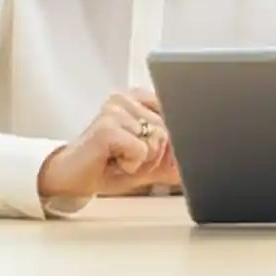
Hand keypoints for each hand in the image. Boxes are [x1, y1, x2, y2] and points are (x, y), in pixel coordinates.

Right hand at [37, 88, 171, 198]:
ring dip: (142, 160)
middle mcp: (126, 97)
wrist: (70, 179)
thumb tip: (205, 154)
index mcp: (138, 96)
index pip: (176, 115)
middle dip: (154, 155)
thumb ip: (176, 153)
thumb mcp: (150, 159)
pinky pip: (142, 150)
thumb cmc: (109, 165)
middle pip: (169, 131)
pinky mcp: (107, 127)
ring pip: (157, 141)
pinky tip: (112, 160)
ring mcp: (115, 109)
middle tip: (128, 158)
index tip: (147, 149)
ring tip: (119, 158)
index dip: (169, 142)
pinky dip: (132, 164)